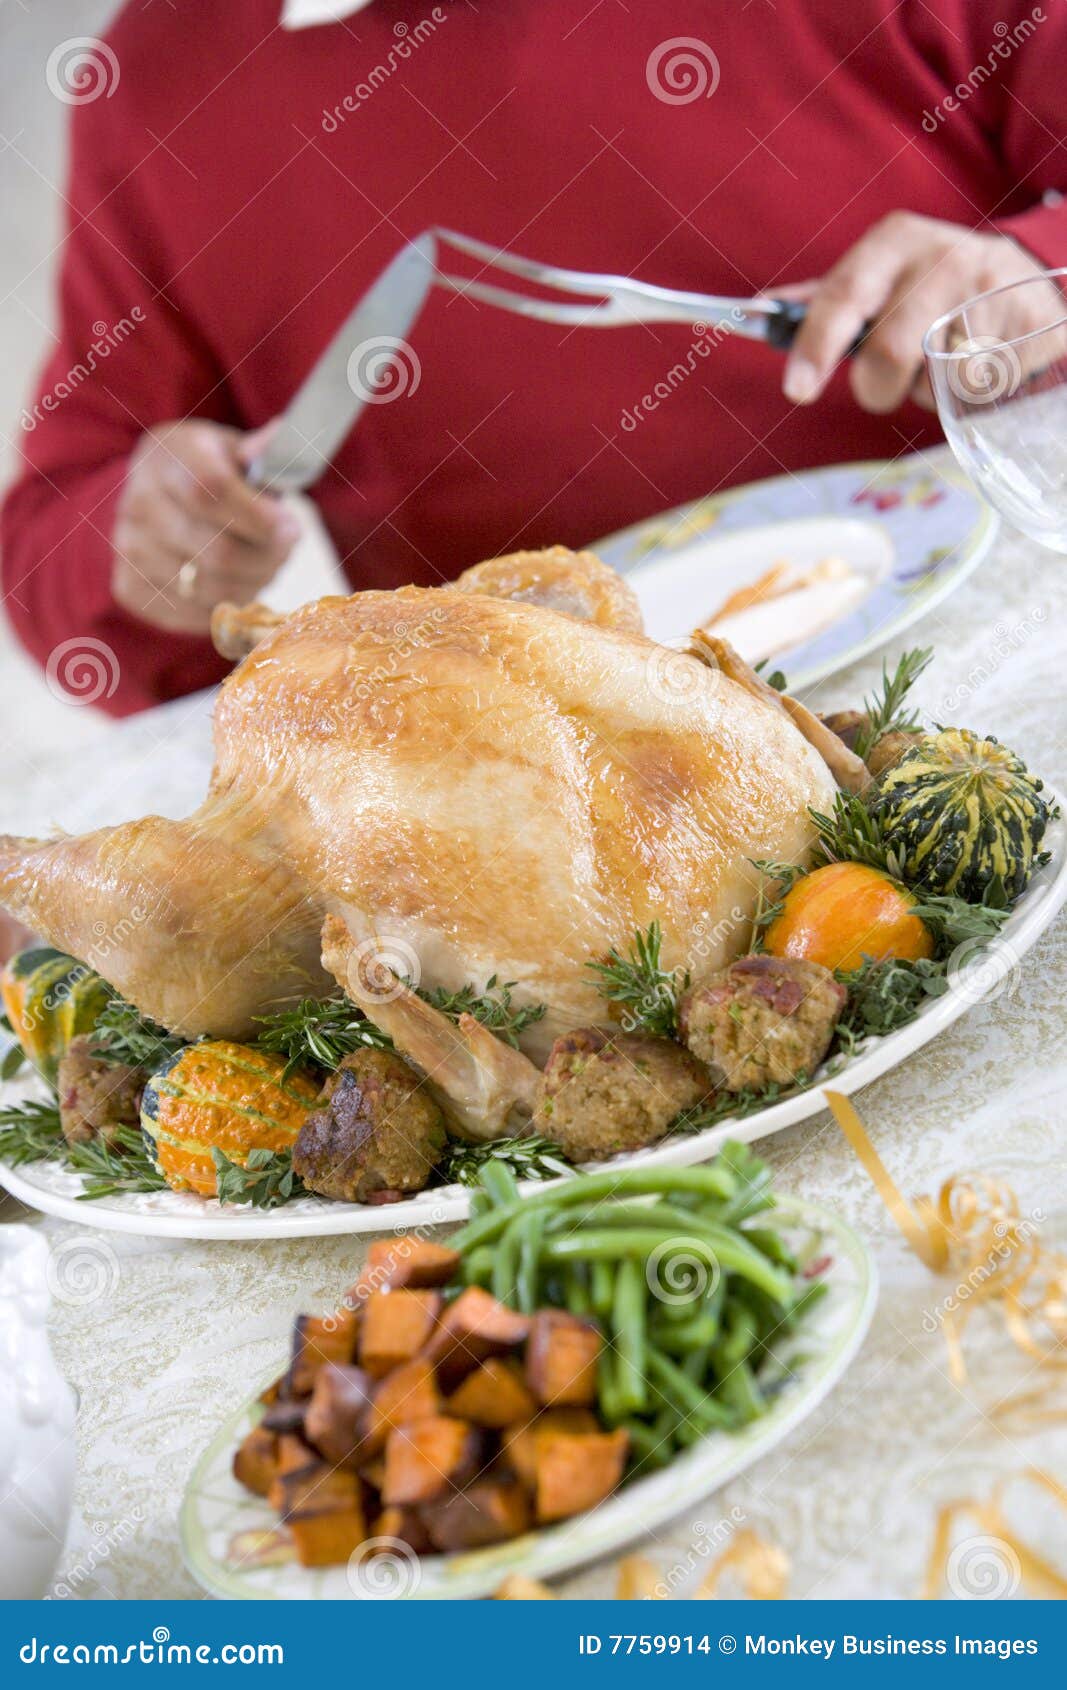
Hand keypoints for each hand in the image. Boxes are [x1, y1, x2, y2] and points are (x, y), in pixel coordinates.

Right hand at [111, 420, 299, 634]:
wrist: (151, 500)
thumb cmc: (204, 471)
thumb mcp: (231, 451)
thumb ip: (260, 452)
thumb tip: (283, 436)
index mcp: (166, 457)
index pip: (211, 491)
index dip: (259, 518)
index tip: (292, 529)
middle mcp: (138, 502)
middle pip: (217, 551)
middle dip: (267, 558)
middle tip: (286, 550)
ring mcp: (129, 548)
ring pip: (211, 588)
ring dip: (254, 583)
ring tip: (266, 564)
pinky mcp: (130, 588)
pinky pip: (195, 613)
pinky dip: (228, 604)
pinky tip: (237, 582)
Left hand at [781, 214, 1059, 412]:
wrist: (1022, 273)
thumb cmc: (928, 286)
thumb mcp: (880, 275)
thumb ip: (827, 299)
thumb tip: (764, 312)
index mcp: (896, 241)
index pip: (844, 297)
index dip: (816, 347)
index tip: (797, 389)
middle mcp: (943, 258)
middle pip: (890, 353)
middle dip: (876, 388)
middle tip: (882, 386)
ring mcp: (991, 289)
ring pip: (937, 381)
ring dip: (928, 392)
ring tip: (942, 360)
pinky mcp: (1027, 323)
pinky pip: (977, 390)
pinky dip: (967, 395)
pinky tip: (977, 363)